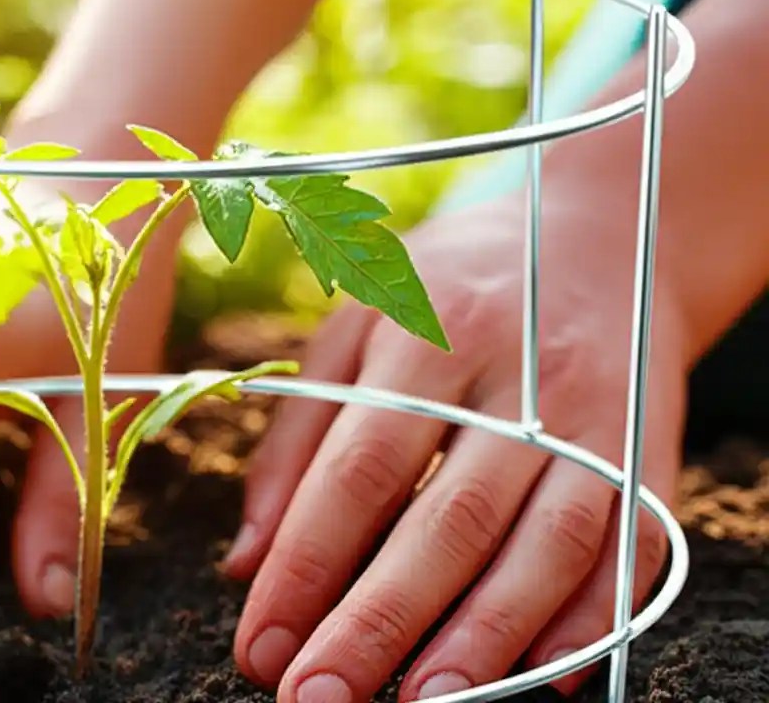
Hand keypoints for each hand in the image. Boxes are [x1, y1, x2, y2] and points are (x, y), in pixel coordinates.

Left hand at [224, 196, 691, 700]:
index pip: (361, 466)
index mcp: (429, 334)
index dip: (309, 561)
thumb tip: (247, 564)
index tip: (261, 643)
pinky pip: (630, 548)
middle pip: (452, 516)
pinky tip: (539, 681)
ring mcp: (599, 416)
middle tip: (320, 696)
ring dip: (487, 637)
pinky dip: (588, 621)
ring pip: (550, 543)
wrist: (595, 239)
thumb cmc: (447, 293)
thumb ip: (297, 441)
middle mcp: (523, 376)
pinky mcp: (650, 451)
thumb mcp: (354, 330)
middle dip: (383, 619)